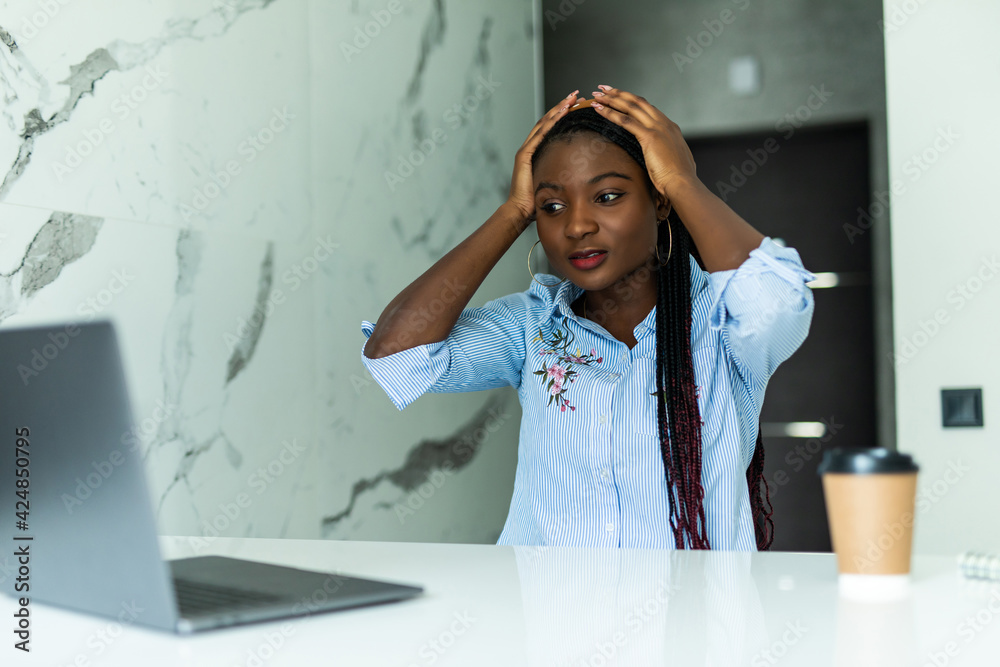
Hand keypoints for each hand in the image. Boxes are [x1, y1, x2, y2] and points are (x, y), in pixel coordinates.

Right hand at [506, 89, 580, 223]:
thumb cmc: (538, 200)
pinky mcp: (524, 155)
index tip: (578, 105)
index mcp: (538, 151)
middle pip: (548, 120)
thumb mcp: (555, 180)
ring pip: (544, 123)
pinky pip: (539, 135)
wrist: (522, 211)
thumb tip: (584, 168)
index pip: (552, 127)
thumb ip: (564, 171)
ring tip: (571, 99)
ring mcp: (526, 149)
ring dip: (558, 110)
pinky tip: (561, 114)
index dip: (564, 114)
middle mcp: (531, 146)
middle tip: (577, 95)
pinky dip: (550, 122)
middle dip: (563, 106)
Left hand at [587, 85, 697, 199]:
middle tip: (604, 89)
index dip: (632, 102)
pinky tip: (599, 109)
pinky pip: (626, 121)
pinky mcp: (650, 137)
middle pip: (638, 102)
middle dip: (619, 94)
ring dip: (612, 99)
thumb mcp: (674, 161)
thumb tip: (663, 158)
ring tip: (597, 95)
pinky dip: (610, 113)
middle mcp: (664, 123)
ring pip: (630, 107)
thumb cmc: (678, 178)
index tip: (620, 98)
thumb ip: (667, 154)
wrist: (683, 183)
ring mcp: (658, 128)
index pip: (648, 108)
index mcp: (670, 128)